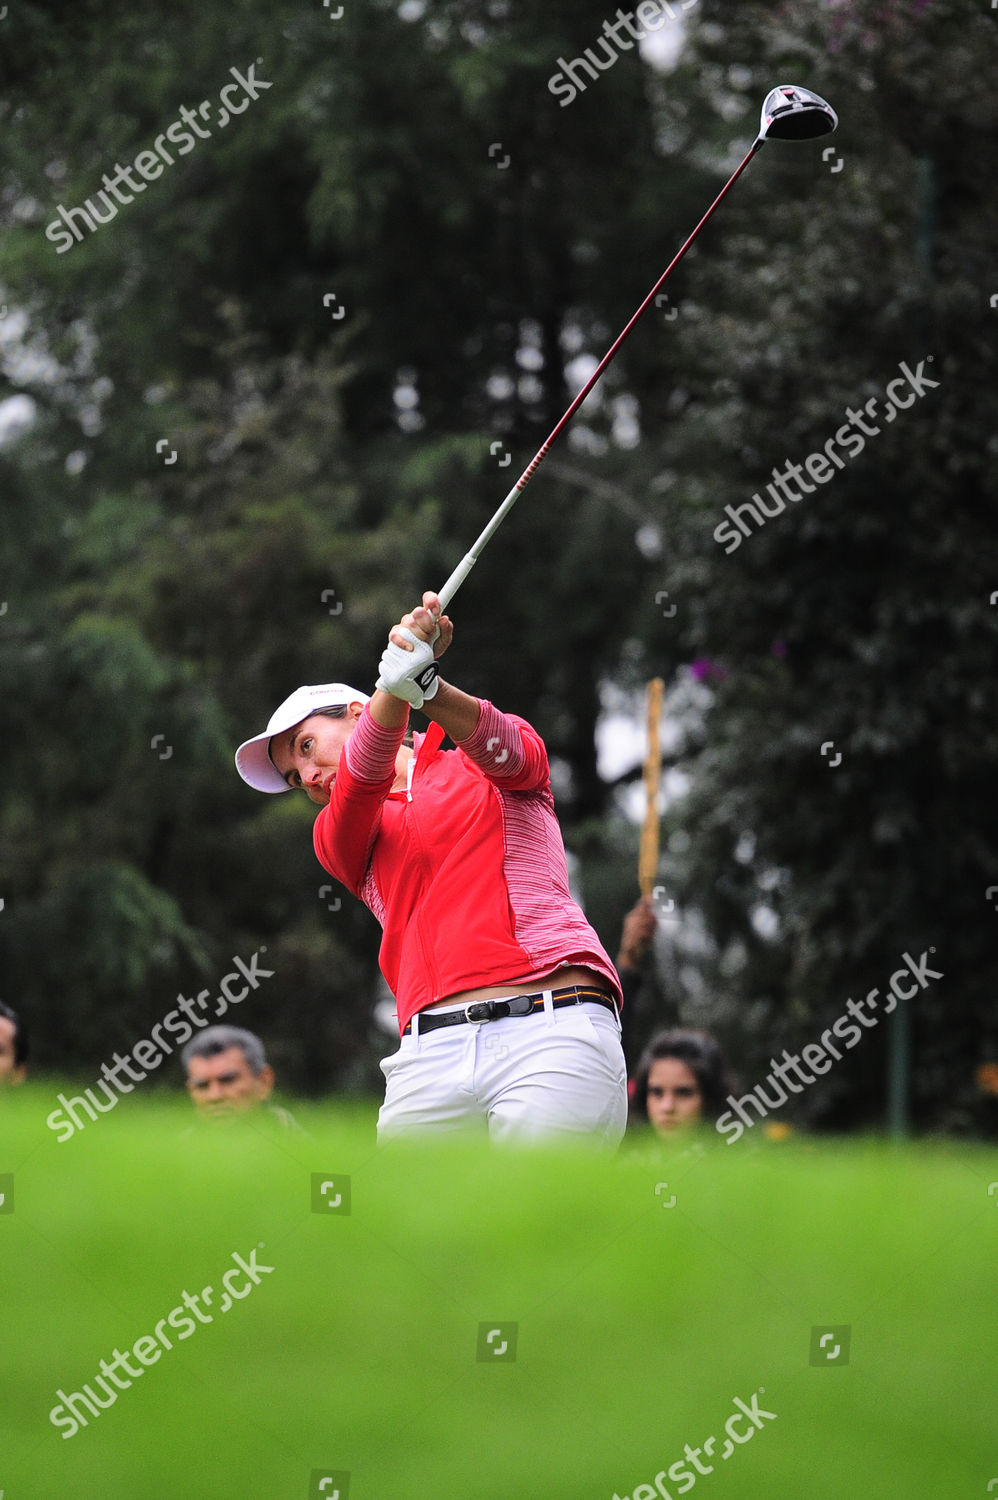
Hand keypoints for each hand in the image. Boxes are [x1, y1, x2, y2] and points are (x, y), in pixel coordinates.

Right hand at [376, 593, 453, 707]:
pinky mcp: (394, 635)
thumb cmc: (433, 648)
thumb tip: (444, 620)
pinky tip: (411, 648)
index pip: (428, 598)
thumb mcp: (444, 641)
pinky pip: (396, 635)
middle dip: (426, 624)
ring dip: (419, 636)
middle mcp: (414, 617)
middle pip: (418, 611)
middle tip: (430, 635)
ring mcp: (403, 625)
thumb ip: (447, 630)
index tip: (436, 611)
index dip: (432, 601)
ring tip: (423, 644)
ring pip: (409, 623)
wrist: (421, 665)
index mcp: (428, 614)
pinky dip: (404, 642)